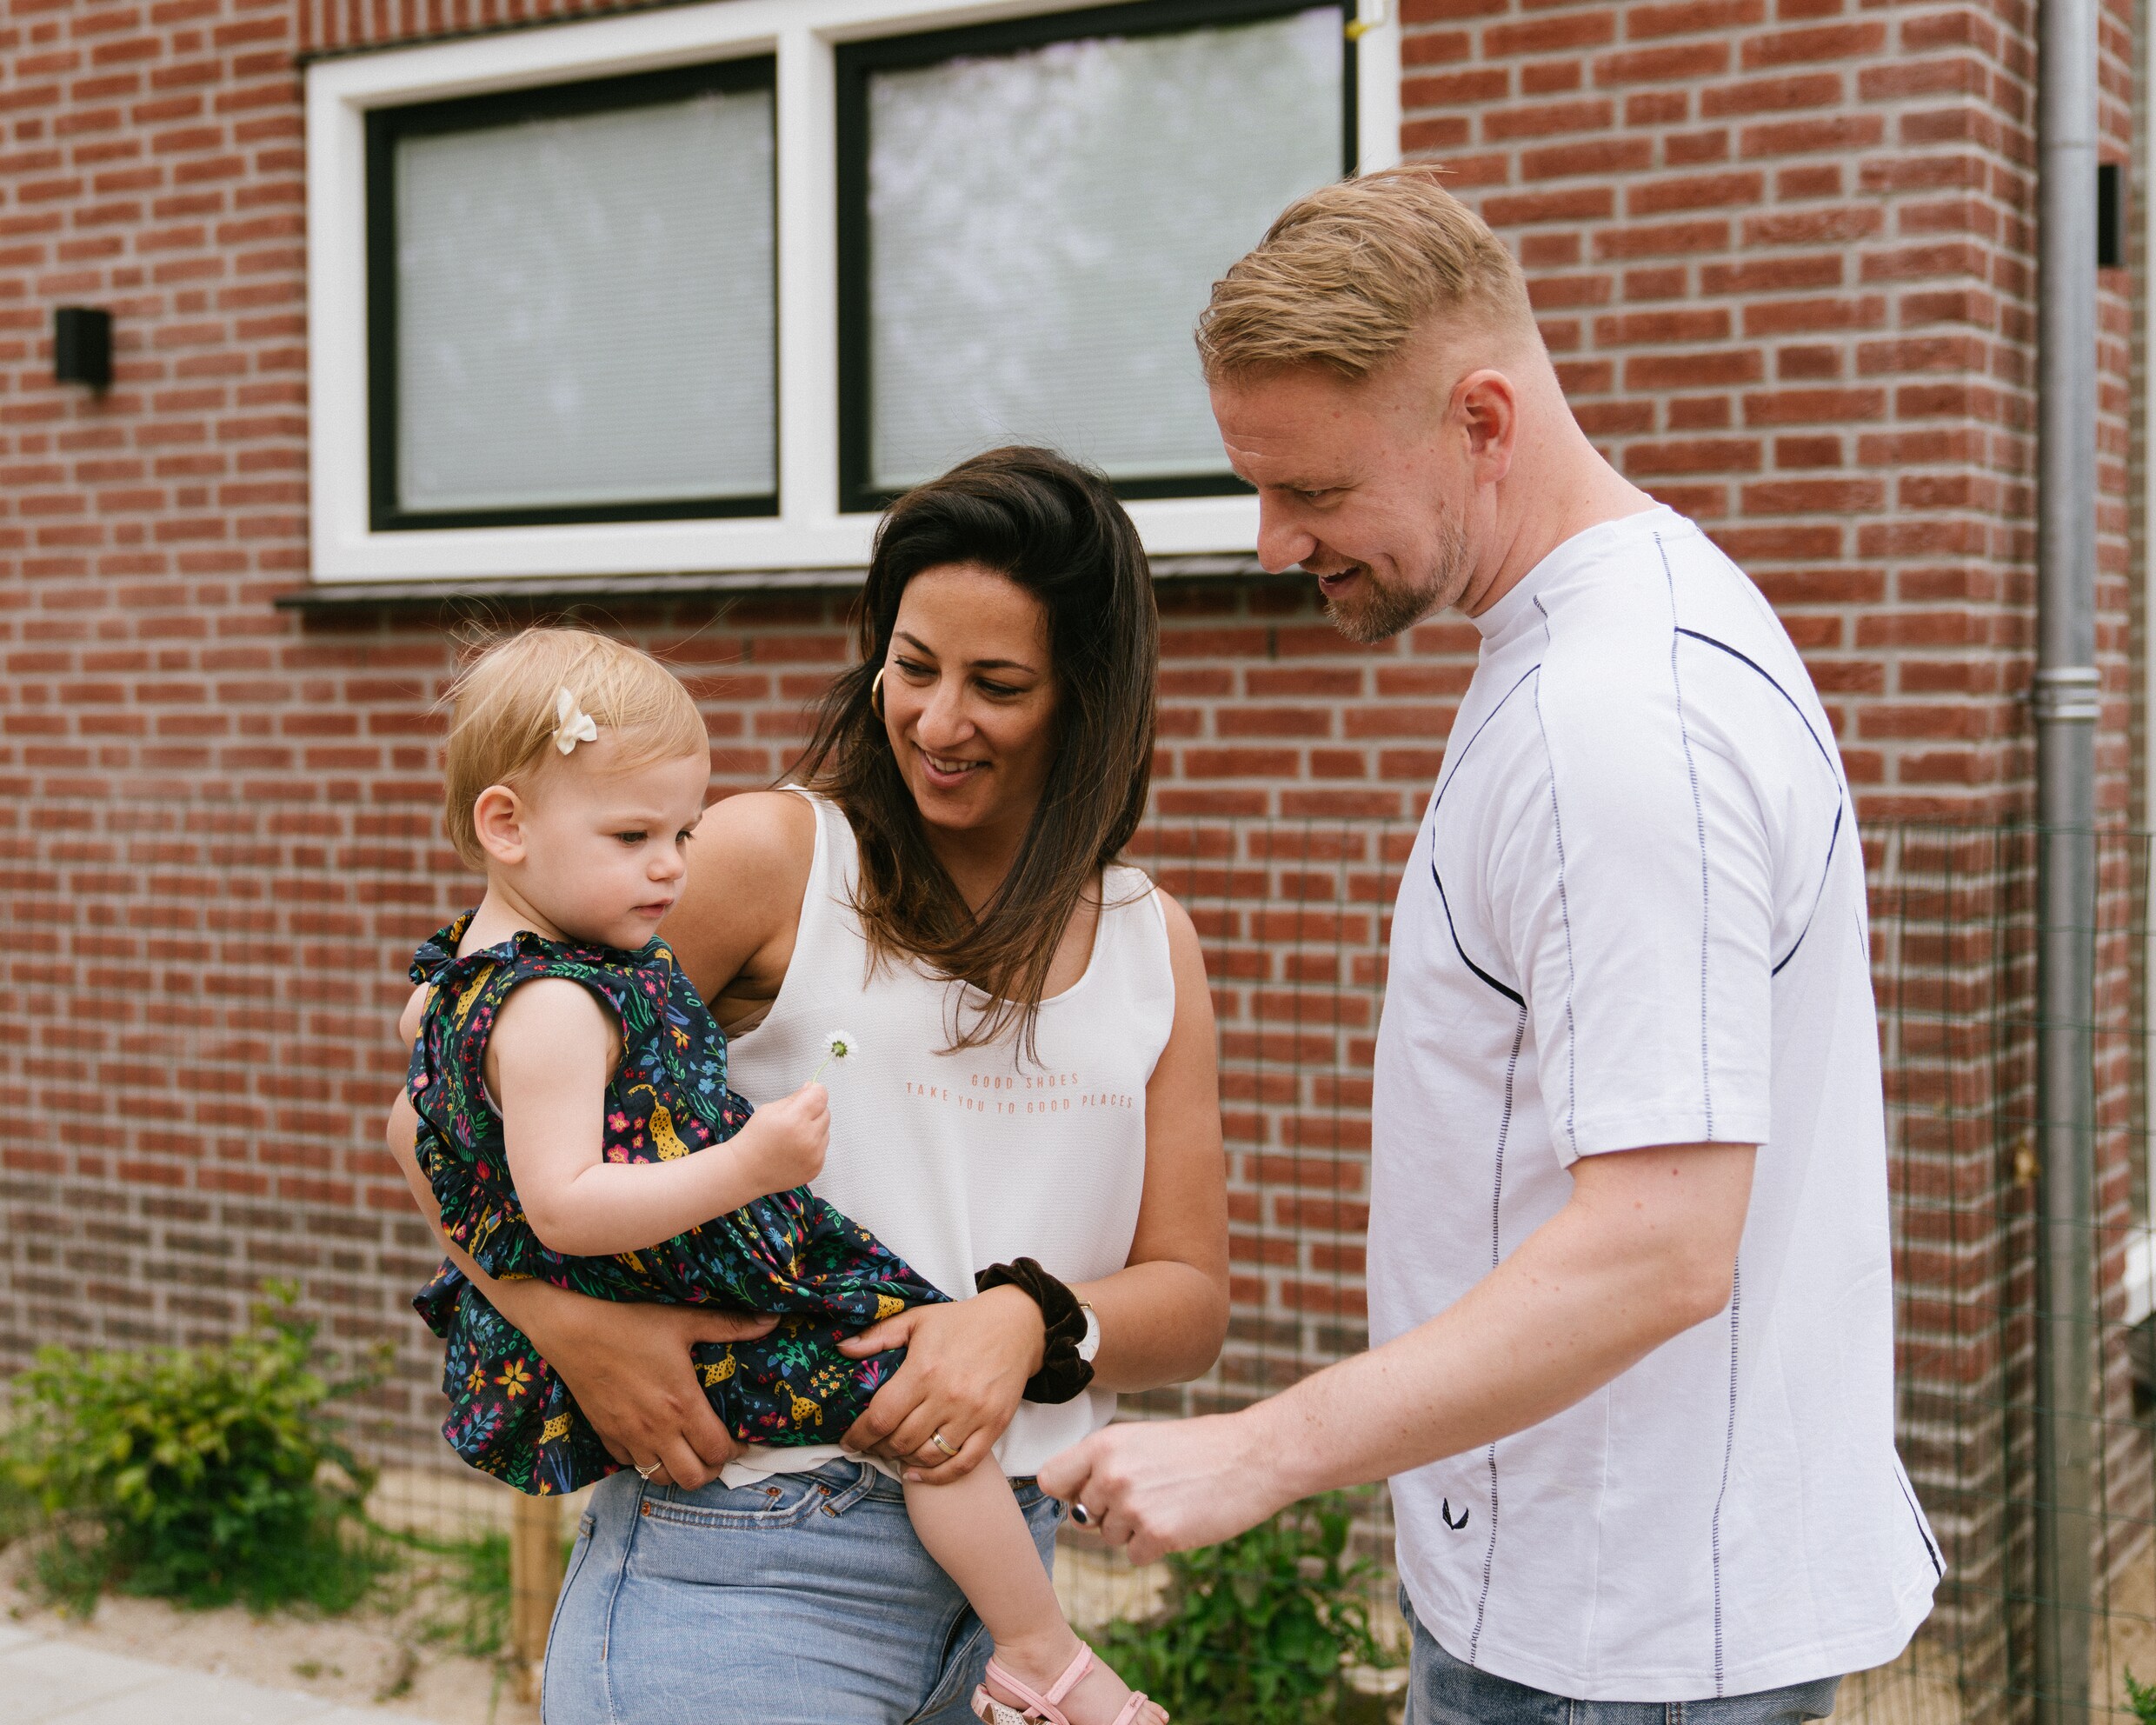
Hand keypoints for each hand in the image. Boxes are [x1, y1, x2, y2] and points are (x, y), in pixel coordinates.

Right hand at [535, 1297, 776, 1488]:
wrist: (571, 1328)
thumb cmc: (629, 1321)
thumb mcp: (684, 1320)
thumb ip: (730, 1325)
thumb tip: (772, 1321)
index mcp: (682, 1405)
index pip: (717, 1452)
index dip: (735, 1451)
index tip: (740, 1439)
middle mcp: (656, 1429)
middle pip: (692, 1479)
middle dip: (711, 1471)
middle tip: (716, 1451)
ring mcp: (628, 1436)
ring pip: (659, 1479)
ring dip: (678, 1471)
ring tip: (687, 1451)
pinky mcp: (605, 1434)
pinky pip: (629, 1465)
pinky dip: (645, 1461)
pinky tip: (653, 1440)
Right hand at [735, 1081, 828, 1193]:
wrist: (746, 1171)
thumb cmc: (754, 1139)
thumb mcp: (769, 1110)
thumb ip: (794, 1098)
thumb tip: (812, 1087)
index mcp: (794, 1119)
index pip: (821, 1095)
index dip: (815, 1091)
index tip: (809, 1094)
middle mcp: (807, 1138)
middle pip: (826, 1112)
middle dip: (814, 1111)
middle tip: (795, 1118)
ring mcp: (814, 1155)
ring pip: (826, 1131)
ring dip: (814, 1129)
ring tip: (793, 1137)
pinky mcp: (816, 1167)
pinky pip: (823, 1148)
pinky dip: (813, 1146)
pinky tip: (795, 1150)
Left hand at [837, 1287, 1045, 1483]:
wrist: (1016, 1325)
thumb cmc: (962, 1322)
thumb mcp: (917, 1320)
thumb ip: (878, 1336)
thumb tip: (842, 1349)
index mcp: (924, 1370)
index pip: (881, 1417)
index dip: (859, 1436)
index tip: (848, 1442)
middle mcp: (948, 1396)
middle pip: (902, 1440)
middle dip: (880, 1448)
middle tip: (873, 1444)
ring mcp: (973, 1414)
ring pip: (929, 1455)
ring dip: (906, 1460)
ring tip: (895, 1452)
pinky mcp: (994, 1426)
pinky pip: (963, 1464)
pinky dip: (937, 1476)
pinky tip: (918, 1472)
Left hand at [1038, 1411, 1292, 1566]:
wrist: (1254, 1456)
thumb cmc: (1200, 1447)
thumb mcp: (1143, 1440)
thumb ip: (1104, 1467)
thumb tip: (1075, 1509)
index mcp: (1104, 1444)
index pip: (1050, 1480)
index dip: (1067, 1492)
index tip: (1086, 1493)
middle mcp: (1111, 1474)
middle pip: (1083, 1515)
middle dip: (1109, 1513)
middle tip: (1151, 1493)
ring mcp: (1134, 1506)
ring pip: (1110, 1538)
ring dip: (1135, 1530)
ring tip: (1171, 1501)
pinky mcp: (1158, 1535)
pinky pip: (1136, 1556)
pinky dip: (1157, 1547)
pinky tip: (1182, 1520)